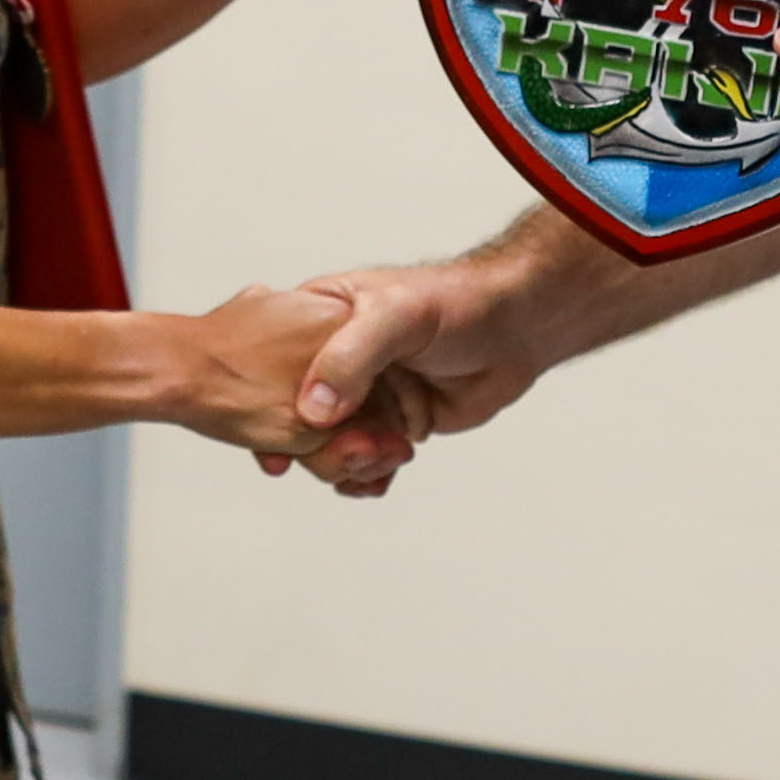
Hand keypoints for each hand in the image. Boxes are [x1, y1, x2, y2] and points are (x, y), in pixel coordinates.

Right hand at [250, 253, 545, 499]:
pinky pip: (359, 461)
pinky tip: (379, 477)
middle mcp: (332, 360)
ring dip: (349, 464)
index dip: (266, 414)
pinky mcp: (387, 424)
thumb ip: (352, 357)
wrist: (514, 330)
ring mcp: (359, 395)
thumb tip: (312, 411)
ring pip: (328, 447)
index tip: (273, 456)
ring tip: (382, 457)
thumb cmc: (457, 303)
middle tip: (352, 456)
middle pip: (295, 420)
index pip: (269, 370)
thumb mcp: (397, 316)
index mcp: (318, 320)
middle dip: (320, 450)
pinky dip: (366, 476)